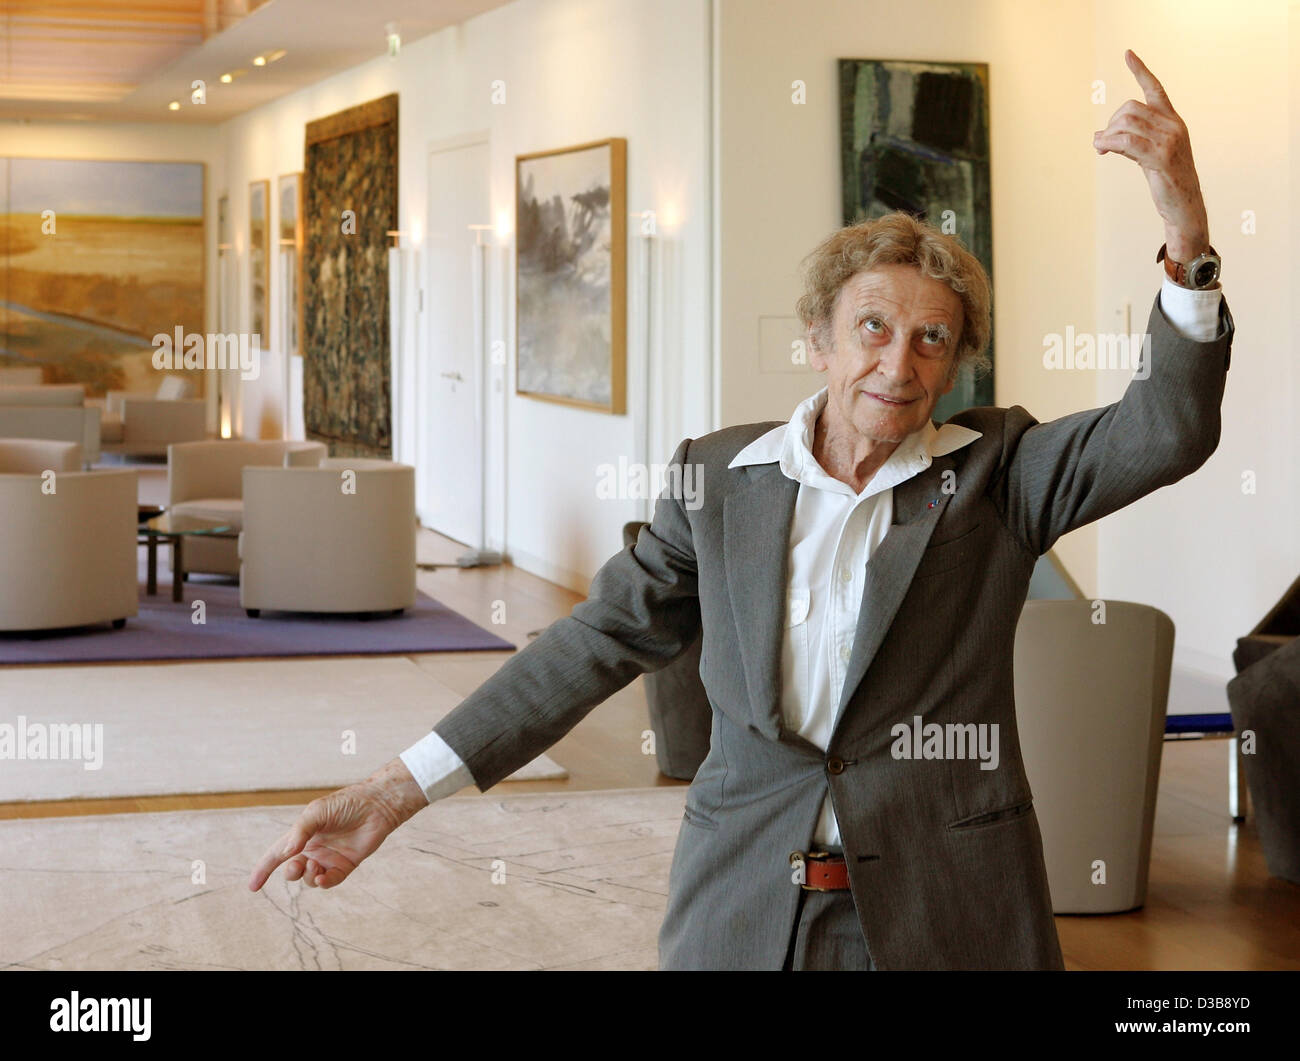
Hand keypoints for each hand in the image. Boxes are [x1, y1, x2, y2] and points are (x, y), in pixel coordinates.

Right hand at [247, 758, 427, 890]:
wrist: (376, 805)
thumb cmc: (345, 803)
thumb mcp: (316, 812)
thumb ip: (300, 832)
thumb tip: (286, 854)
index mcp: (301, 835)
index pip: (277, 854)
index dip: (264, 869)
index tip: (252, 887)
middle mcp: (313, 849)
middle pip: (293, 870)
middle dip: (290, 872)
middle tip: (297, 866)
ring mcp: (329, 858)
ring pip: (310, 879)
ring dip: (309, 876)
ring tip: (316, 866)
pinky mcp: (346, 865)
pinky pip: (330, 881)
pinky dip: (325, 883)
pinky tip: (324, 878)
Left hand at [1093, 49, 1209, 261]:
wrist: (1183, 206)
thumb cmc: (1165, 180)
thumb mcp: (1149, 154)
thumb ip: (1132, 140)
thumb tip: (1100, 135)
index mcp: (1172, 120)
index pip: (1155, 89)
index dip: (1140, 71)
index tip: (1127, 54)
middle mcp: (1173, 125)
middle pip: (1130, 108)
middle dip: (1110, 123)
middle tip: (1102, 142)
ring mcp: (1169, 140)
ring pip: (1126, 124)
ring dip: (1106, 135)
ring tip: (1101, 148)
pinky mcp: (1161, 158)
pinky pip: (1128, 142)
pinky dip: (1110, 143)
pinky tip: (1103, 149)